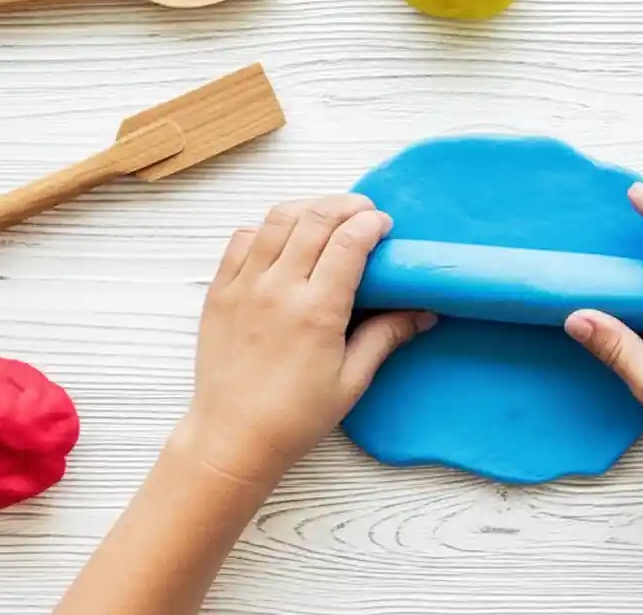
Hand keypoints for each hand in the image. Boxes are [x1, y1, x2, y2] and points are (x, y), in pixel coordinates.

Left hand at [178, 194, 435, 488]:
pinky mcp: (220, 292)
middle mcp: (279, 290)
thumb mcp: (352, 381)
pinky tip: (283, 237)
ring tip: (326, 215)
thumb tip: (423, 312)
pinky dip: (266, 228)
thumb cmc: (296, 417)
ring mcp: (244, 287)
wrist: (233, 437)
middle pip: (315, 219)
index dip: (370, 223)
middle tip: (362, 212)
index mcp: (317, 311)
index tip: (384, 225)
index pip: (348, 242)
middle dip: (345, 206)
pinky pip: (242, 239)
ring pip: (276, 219)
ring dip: (308, 208)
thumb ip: (386, 337)